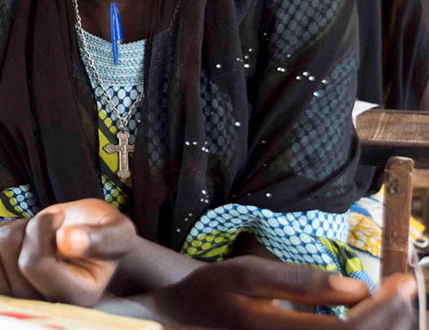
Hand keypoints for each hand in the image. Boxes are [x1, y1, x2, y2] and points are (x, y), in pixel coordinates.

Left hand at [0, 198, 136, 306]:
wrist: (82, 239)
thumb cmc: (99, 233)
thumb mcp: (116, 229)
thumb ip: (102, 237)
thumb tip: (68, 241)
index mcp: (77, 298)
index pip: (32, 263)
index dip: (41, 228)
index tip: (60, 220)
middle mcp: (41, 307)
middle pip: (6, 251)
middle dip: (25, 226)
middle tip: (47, 230)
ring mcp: (12, 303)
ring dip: (4, 232)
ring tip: (29, 236)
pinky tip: (11, 243)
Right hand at [152, 255, 416, 329]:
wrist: (192, 314)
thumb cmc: (218, 288)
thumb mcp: (249, 273)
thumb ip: (301, 281)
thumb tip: (357, 287)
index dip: (384, 309)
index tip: (402, 279)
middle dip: (395, 317)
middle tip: (405, 285)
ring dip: (387, 326)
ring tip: (394, 299)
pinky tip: (371, 314)